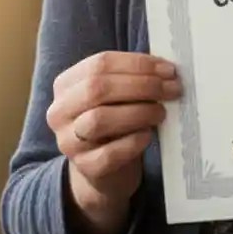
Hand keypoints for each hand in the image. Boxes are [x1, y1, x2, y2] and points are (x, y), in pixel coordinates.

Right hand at [46, 51, 181, 233]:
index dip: (137, 64)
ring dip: (138, 112)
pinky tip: (147, 135)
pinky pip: (108, 153)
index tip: (168, 70)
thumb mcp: (117, 96)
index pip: (100, 64)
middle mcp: (60, 111)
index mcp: (67, 84)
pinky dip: (133, 142)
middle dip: (142, 86)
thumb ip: (132, 78)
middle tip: (172, 89)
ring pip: (99, 119)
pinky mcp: (85, 167)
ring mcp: (68, 141)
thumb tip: (166, 70)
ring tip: (161, 112)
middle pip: (98, 88)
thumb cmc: (116, 123)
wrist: (105, 169)